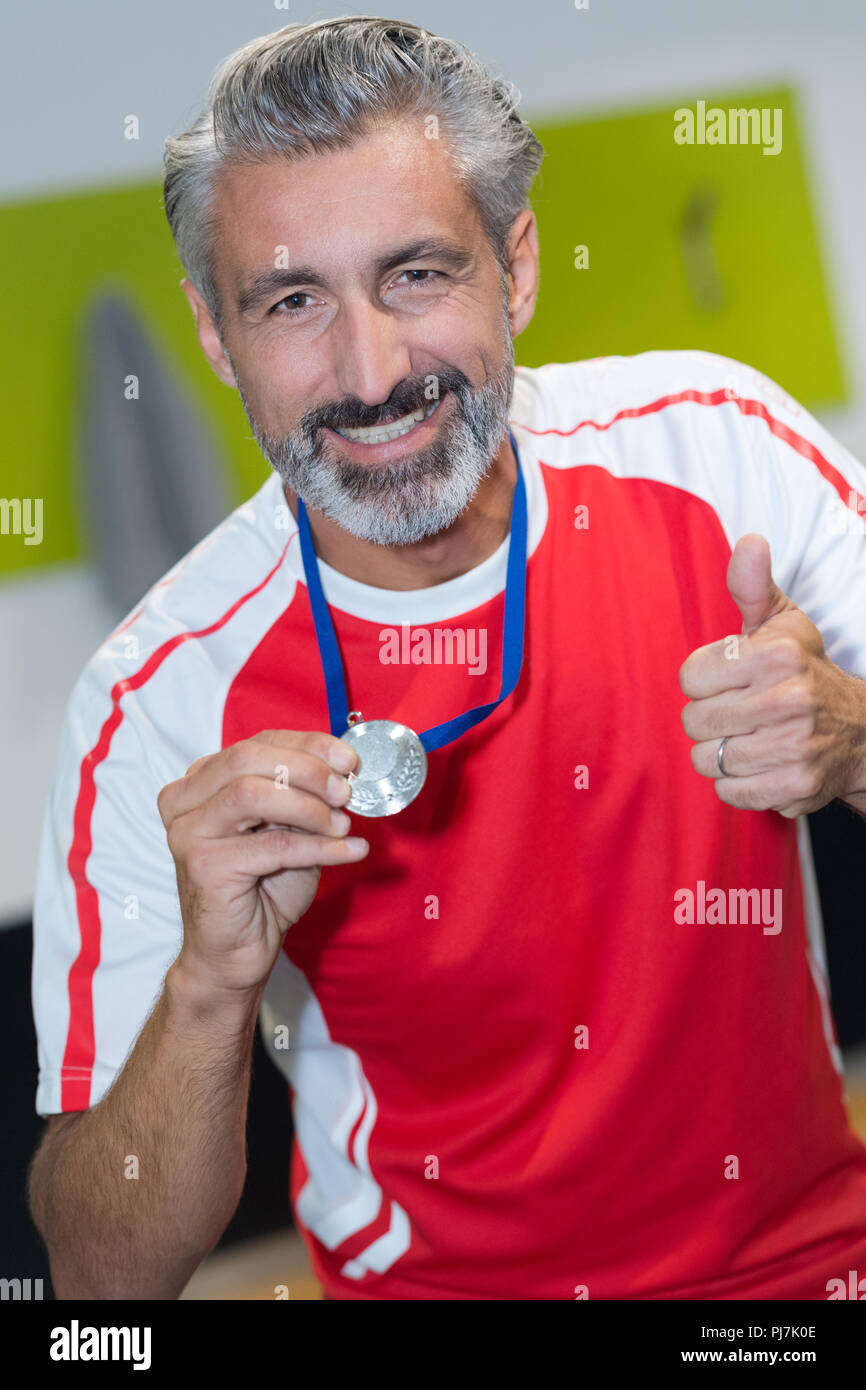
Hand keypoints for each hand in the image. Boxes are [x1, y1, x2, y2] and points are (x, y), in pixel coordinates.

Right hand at [157, 730, 367, 991]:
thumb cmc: (263, 889)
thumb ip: (304, 797)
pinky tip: (348, 851)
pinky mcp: (204, 866)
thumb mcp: (289, 829)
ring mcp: (188, 832)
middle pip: (248, 758)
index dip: (309, 745)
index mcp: (202, 781)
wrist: (236, 953)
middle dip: (308, 770)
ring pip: (254, 794)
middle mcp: (185, 800)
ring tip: (342, 826)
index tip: (350, 760)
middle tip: (346, 792)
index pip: (258, 743)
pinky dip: (319, 847)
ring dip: (310, 808)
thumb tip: (344, 771)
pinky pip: (272, 845)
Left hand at [678, 534, 865, 817]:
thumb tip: (749, 541)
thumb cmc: (803, 671)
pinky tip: (760, 764)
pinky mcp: (794, 785)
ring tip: (750, 738)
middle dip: (710, 719)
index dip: (703, 682)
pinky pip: (728, 791)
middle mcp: (787, 699)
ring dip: (722, 753)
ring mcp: (793, 745)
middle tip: (739, 712)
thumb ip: (753, 585)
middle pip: (694, 721)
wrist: (858, 731)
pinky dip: (737, 783)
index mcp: (776, 655)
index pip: (690, 678)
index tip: (728, 681)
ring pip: (707, 759)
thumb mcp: (781, 623)